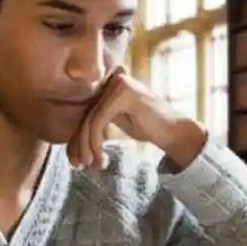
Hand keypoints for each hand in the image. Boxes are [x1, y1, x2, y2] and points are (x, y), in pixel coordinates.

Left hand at [68, 65, 207, 170]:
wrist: (175, 131)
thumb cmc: (149, 128)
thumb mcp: (118, 121)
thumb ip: (97, 121)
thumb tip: (71, 140)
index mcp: (108, 83)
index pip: (84, 112)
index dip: (76, 138)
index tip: (76, 161)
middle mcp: (111, 79)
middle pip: (84, 116)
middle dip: (79, 145)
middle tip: (79, 166)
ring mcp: (117, 84)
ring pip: (89, 121)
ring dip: (87, 148)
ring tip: (91, 166)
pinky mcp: (122, 94)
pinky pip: (98, 121)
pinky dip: (95, 144)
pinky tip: (101, 160)